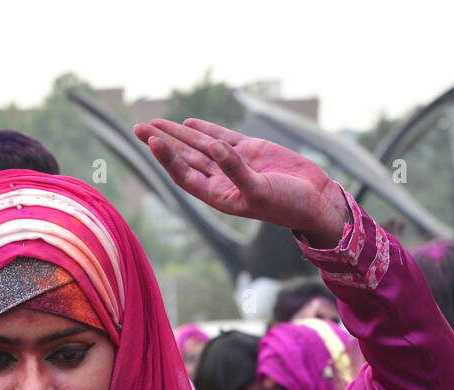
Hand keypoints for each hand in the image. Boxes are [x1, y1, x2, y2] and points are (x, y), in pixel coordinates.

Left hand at [134, 117, 351, 247]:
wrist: (315, 199)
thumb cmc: (288, 204)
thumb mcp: (260, 190)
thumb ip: (236, 170)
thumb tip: (214, 147)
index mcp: (219, 196)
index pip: (185, 174)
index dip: (167, 158)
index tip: (152, 140)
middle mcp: (221, 181)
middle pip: (184, 158)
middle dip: (162, 142)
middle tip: (138, 127)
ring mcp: (234, 165)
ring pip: (199, 146)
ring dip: (177, 134)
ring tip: (154, 122)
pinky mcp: (249, 151)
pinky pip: (222, 138)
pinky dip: (205, 130)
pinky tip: (187, 124)